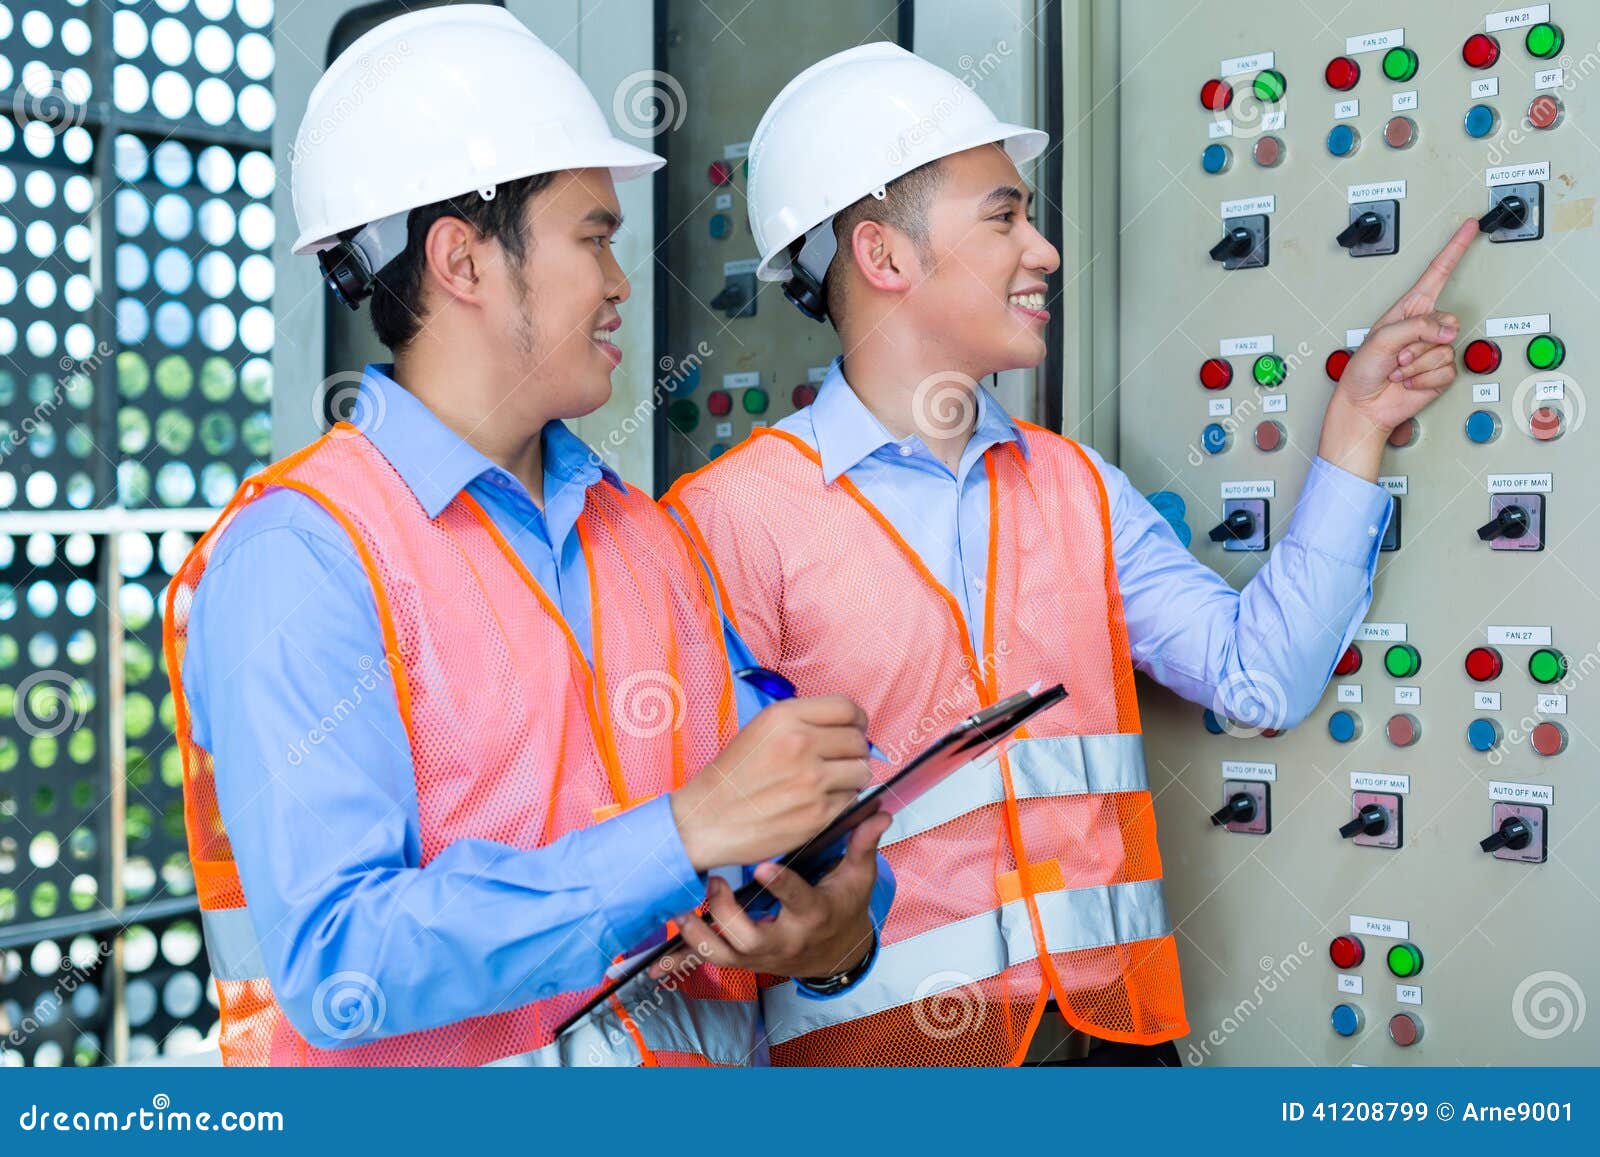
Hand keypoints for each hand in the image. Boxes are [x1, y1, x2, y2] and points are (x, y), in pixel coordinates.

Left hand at [667, 814, 888, 979]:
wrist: (838, 953)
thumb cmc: (844, 907)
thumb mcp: (858, 877)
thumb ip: (861, 845)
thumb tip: (880, 812)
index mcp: (813, 914)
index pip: (797, 900)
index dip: (781, 886)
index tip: (763, 867)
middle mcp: (785, 939)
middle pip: (750, 936)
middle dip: (726, 913)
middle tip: (714, 883)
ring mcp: (762, 955)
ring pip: (725, 956)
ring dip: (699, 935)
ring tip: (682, 910)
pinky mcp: (745, 960)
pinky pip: (710, 964)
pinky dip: (682, 964)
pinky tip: (656, 964)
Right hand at [670, 695, 871, 872]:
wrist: (707, 819)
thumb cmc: (732, 776)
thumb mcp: (761, 729)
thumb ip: (803, 722)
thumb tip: (847, 727)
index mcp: (785, 717)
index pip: (847, 708)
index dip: (856, 721)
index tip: (854, 730)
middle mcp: (801, 743)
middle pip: (858, 741)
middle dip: (853, 752)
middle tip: (838, 762)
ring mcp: (812, 780)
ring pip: (861, 771)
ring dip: (851, 778)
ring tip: (830, 783)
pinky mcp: (817, 813)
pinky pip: (851, 800)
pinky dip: (841, 802)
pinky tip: (818, 802)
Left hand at [1319, 217, 1478, 477]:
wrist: (1364, 405)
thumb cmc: (1363, 370)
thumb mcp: (1382, 338)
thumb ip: (1417, 326)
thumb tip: (1447, 330)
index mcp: (1408, 310)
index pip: (1436, 274)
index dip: (1454, 250)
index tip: (1469, 227)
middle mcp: (1423, 327)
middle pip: (1447, 321)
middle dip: (1421, 341)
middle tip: (1398, 354)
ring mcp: (1433, 350)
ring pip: (1445, 350)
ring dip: (1417, 363)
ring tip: (1399, 369)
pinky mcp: (1440, 372)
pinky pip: (1446, 370)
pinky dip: (1423, 378)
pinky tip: (1408, 380)